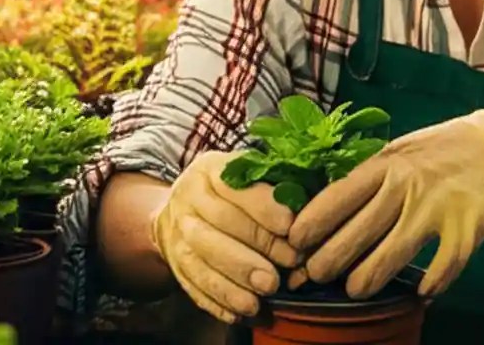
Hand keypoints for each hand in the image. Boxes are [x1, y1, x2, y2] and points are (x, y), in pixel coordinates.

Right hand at [150, 150, 304, 323]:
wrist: (180, 207)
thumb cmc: (230, 192)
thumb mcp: (248, 176)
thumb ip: (274, 185)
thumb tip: (308, 205)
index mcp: (210, 171)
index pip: (235, 186)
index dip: (263, 207)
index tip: (289, 225)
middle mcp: (188, 199)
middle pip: (221, 223)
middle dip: (258, 246)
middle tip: (289, 264)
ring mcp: (177, 233)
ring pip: (202, 257)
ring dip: (234, 279)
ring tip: (262, 295)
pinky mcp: (174, 263)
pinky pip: (192, 284)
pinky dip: (216, 300)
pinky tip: (238, 312)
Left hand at [286, 109, 483, 299]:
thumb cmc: (446, 149)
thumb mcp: (403, 149)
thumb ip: (372, 174)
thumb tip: (328, 203)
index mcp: (387, 163)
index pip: (338, 197)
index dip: (310, 224)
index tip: (293, 243)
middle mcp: (408, 185)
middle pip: (357, 233)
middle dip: (328, 260)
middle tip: (313, 275)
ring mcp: (438, 208)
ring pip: (390, 256)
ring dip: (367, 279)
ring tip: (355, 289)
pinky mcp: (468, 229)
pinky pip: (441, 268)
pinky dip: (429, 284)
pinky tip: (420, 291)